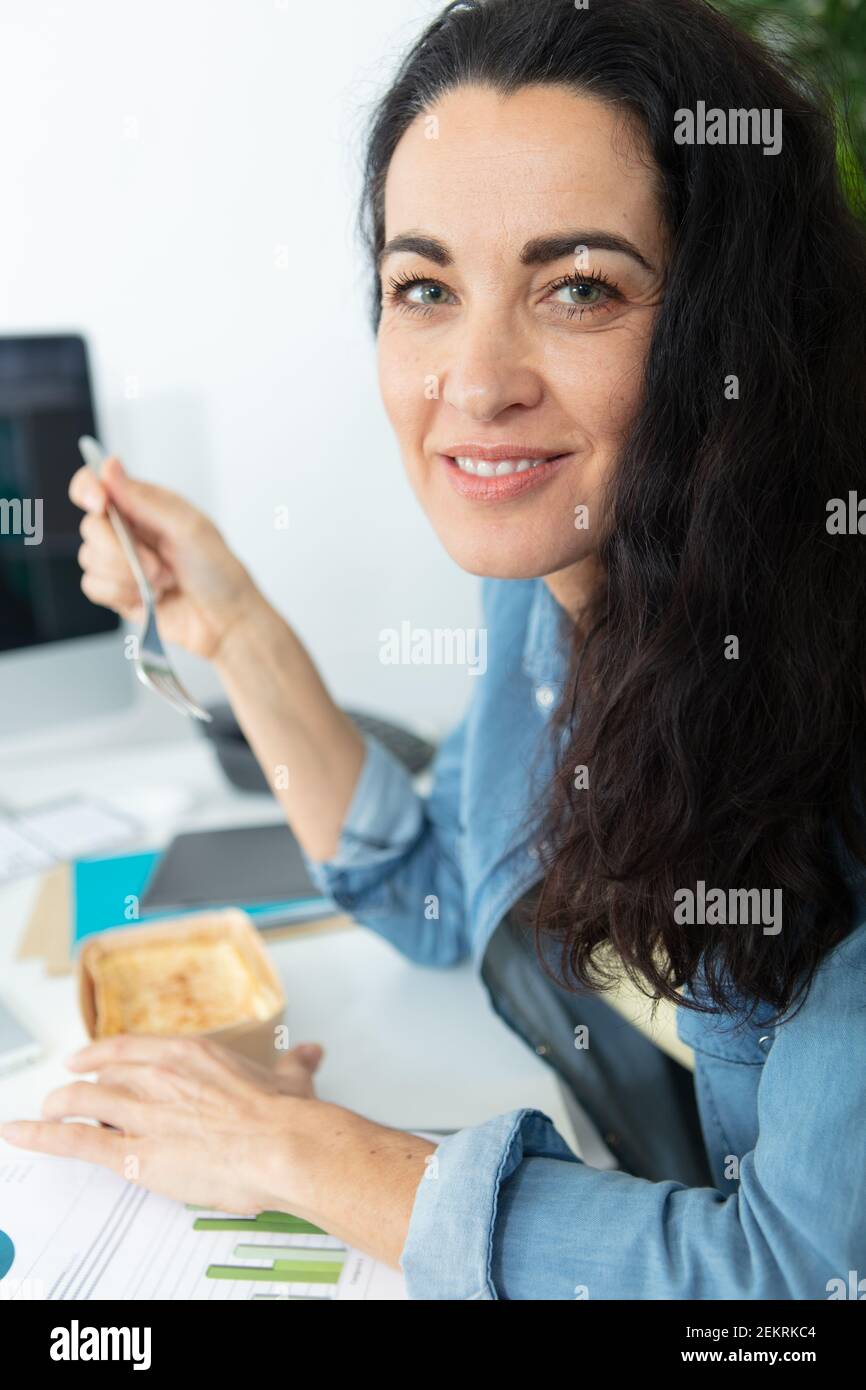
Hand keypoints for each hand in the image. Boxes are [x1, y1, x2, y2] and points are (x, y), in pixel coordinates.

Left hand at [0, 1034, 324, 1215]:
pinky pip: (75, 1142)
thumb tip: (312, 1051)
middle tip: (66, 1091)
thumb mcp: (293, 1078)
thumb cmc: (286, 1117)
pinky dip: (42, 1137)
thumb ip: (296, 1063)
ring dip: (58, 1106)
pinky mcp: (134, 1153)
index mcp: (191, 1054)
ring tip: (45, 1112)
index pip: (133, 1047)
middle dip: (79, 1082)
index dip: (104, 1052)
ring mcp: (143, 1113)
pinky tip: (22, 1134)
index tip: (89, 1056)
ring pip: (82, 1101)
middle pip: (102, 1073)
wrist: (283, 1145)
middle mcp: (159, 1077)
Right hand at [69, 456, 259, 659]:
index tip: (99, 503)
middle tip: (157, 566)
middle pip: (90, 526)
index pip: (98, 483)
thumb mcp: (189, 528)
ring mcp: (120, 561)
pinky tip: (147, 598)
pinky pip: (93, 586)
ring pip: (89, 558)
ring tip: (162, 582)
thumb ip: (144, 500)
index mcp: (146, 505)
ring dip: (126, 575)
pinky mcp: (116, 591)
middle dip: (119, 550)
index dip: (88, 489)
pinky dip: (121, 594)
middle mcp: (129, 530)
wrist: (225, 621)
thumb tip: (109, 468)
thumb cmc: (218, 572)